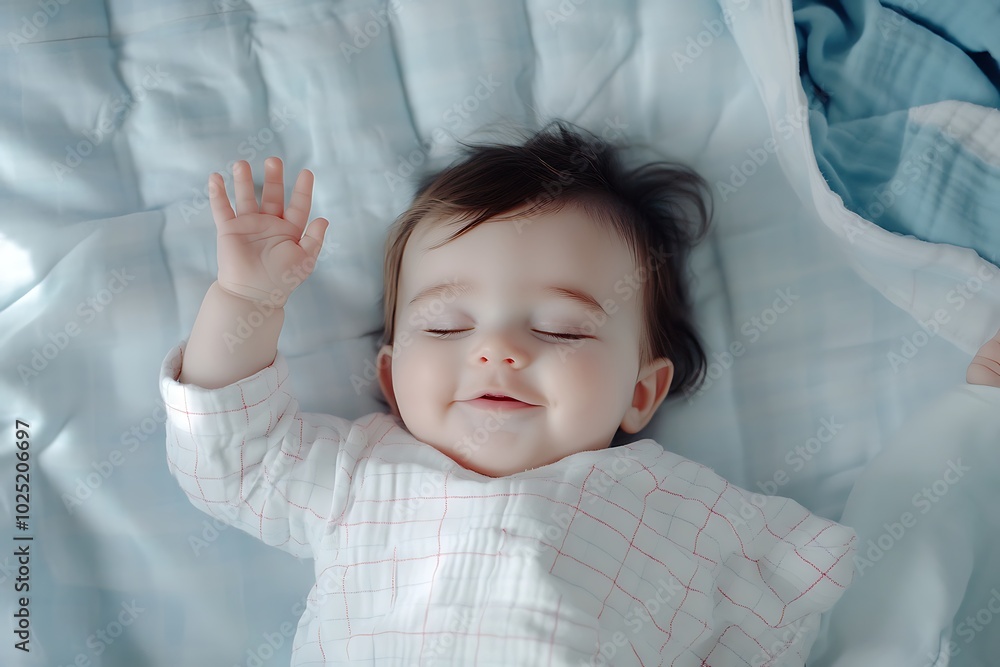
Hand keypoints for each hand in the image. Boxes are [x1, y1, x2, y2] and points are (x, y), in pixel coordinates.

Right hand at [209, 157, 328, 305]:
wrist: (253, 294)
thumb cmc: (282, 280)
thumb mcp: (305, 260)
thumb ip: (315, 239)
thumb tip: (324, 219)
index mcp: (289, 231)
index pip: (298, 206)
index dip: (302, 189)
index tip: (307, 172)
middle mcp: (269, 225)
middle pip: (272, 196)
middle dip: (273, 178)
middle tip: (273, 160)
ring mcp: (248, 226)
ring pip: (246, 197)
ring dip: (243, 180)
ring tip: (242, 163)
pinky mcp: (229, 230)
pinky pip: (222, 209)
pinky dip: (217, 193)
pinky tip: (216, 178)